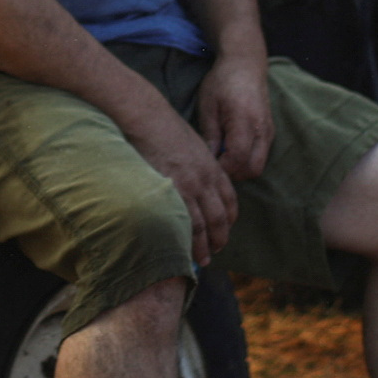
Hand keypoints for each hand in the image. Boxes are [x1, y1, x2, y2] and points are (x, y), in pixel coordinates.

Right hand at [124, 108, 238, 264]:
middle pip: (219, 217)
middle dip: (220, 237)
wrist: (148, 118)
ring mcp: (188, 188)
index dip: (229, 219)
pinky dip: (186, 239)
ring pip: (202, 226)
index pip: (229, 200)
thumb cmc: (165, 128)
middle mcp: (205, 181)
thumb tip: (196, 178)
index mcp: (213, 168)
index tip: (226, 229)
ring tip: (203, 259)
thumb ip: (199, 165)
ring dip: (205, 245)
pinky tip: (183, 248)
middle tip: (216, 251)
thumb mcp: (193, 145)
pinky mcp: (170, 192)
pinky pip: (182, 223)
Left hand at [194, 50, 274, 183]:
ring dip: (241, 168)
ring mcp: (269, 132)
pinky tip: (230, 149)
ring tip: (222, 156)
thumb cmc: (223, 82)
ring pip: (258, 166)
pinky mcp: (270, 133)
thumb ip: (209, 134)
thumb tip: (209, 160)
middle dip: (234, 173)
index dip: (222, 168)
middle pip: (253, 169)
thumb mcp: (208, 105)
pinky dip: (247, 160)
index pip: (238, 158)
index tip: (207, 164)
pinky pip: (261, 157)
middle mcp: (262, 129)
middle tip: (215, 163)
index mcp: (244, 120)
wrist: (246, 65)